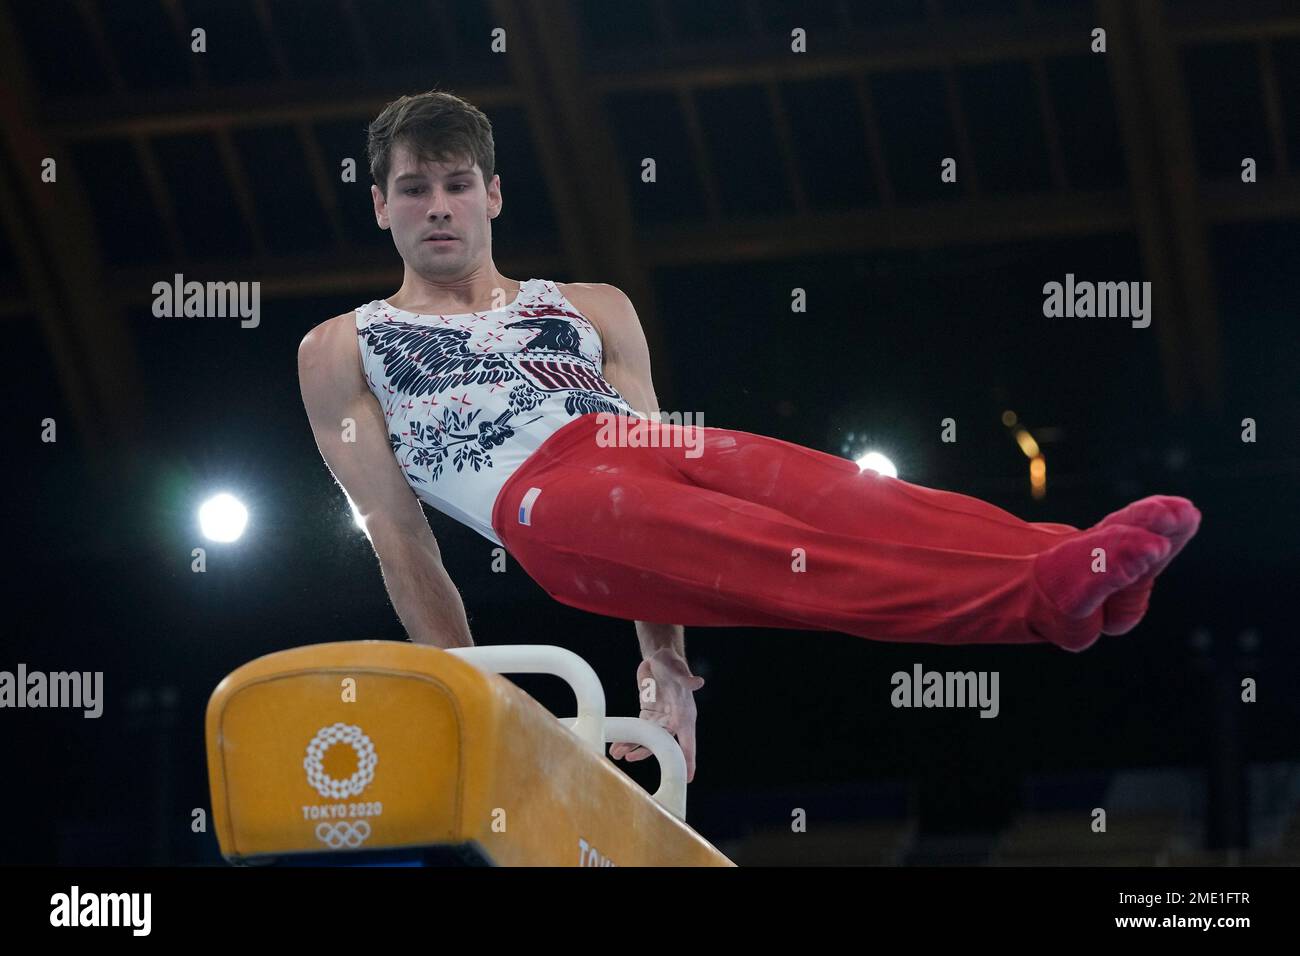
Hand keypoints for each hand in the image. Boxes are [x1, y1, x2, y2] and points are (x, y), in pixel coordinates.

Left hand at [608, 648, 704, 782]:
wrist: (659, 657)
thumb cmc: (672, 662)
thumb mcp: (678, 668)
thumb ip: (686, 678)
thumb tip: (698, 682)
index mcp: (685, 713)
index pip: (688, 740)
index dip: (688, 758)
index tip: (688, 777)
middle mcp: (674, 720)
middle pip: (663, 743)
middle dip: (647, 751)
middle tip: (631, 757)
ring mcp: (660, 719)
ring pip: (648, 739)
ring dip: (633, 746)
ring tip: (617, 754)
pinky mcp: (648, 715)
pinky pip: (639, 731)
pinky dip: (628, 738)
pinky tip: (617, 746)